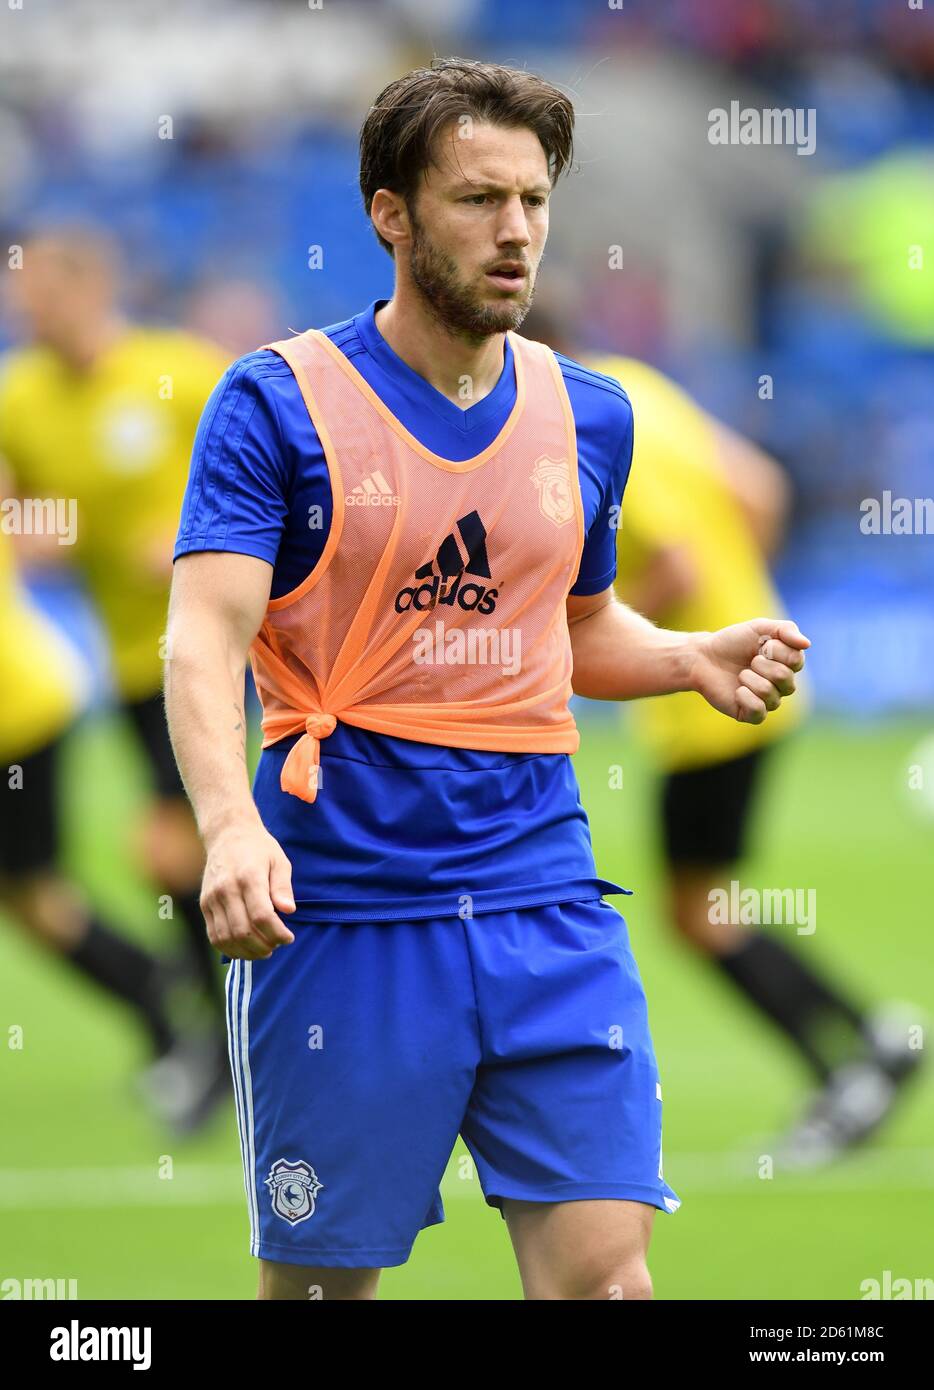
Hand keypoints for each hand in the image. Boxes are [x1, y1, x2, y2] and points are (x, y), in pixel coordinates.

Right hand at [200, 821, 295, 958]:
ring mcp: (212, 898)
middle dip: (263, 946)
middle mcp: (226, 889)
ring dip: (246, 952)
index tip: (288, 937)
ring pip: (226, 938)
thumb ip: (283, 887)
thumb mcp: (279, 861)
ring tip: (263, 951)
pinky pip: (213, 935)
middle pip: (243, 931)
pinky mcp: (204, 904)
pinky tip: (244, 950)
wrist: (227, 834)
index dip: (276, 933)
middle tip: (276, 945)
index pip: (261, 916)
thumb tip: (288, 910)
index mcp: (248, 877)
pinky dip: (229, 949)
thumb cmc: (259, 849)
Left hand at [689, 618, 809, 723]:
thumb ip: (785, 630)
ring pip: (770, 694)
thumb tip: (807, 644)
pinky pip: (759, 711)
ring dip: (750, 679)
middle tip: (749, 661)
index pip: (796, 660)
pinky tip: (737, 690)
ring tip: (740, 674)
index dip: (776, 650)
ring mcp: (768, 700)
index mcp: (788, 664)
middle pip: (785, 678)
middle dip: (761, 665)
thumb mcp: (759, 627)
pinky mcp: (752, 714)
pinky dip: (745, 697)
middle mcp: (782, 685)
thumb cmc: (733, 642)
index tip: (761, 644)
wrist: (704, 657)